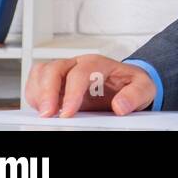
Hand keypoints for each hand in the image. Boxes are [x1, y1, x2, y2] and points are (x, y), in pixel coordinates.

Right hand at [24, 54, 154, 116]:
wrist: (127, 85)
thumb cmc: (131, 84)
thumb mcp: (143, 88)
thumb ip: (135, 95)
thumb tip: (120, 106)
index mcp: (98, 64)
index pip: (80, 72)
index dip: (72, 92)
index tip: (68, 112)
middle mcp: (78, 65)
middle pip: (54, 68)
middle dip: (47, 91)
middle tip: (47, 114)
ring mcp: (64, 74)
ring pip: (41, 73)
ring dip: (37, 92)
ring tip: (43, 113)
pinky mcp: (56, 85)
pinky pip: (36, 83)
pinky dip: (34, 95)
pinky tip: (42, 109)